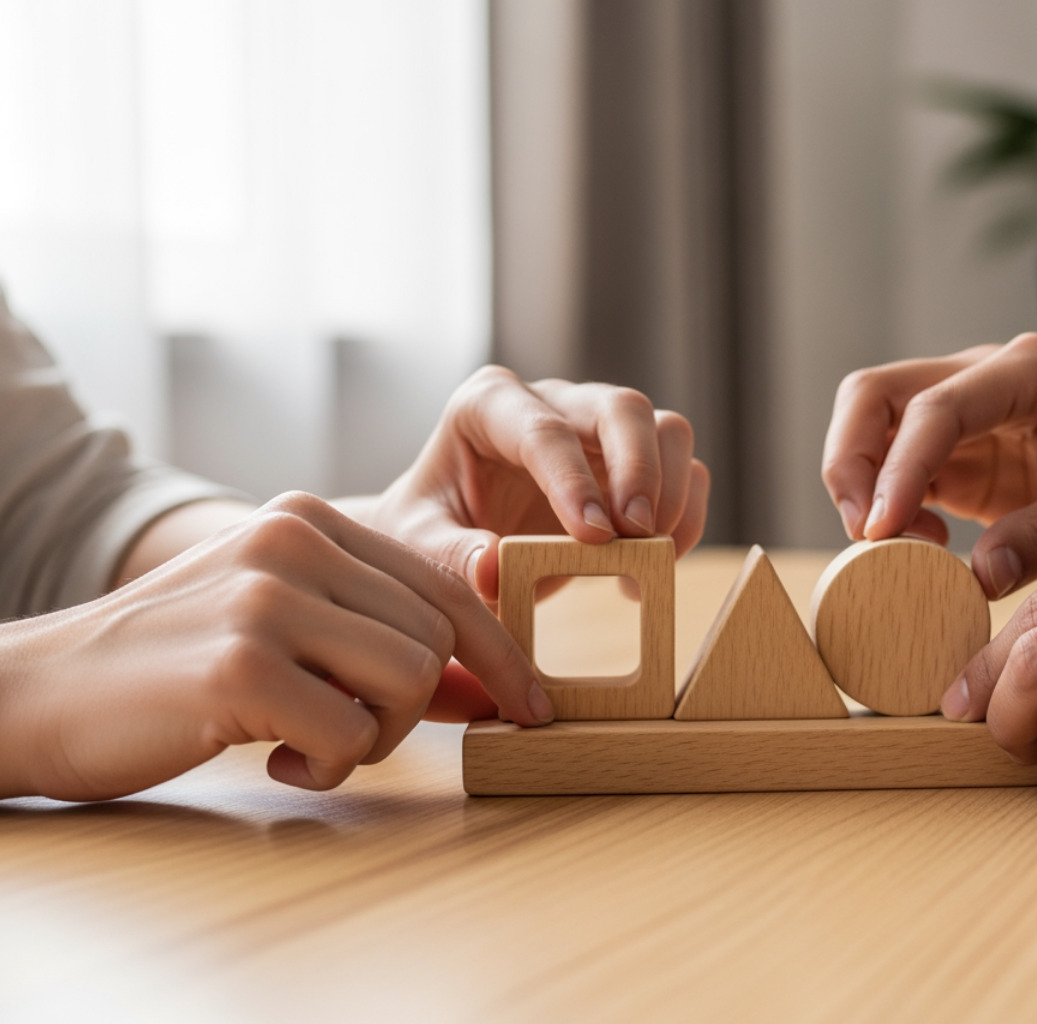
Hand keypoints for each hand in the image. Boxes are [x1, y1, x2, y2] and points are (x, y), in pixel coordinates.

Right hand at [0, 493, 549, 801]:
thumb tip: (487, 687)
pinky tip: (268, 755)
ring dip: (369, 738)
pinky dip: (325, 764)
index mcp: (313, 520)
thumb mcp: (284, 627)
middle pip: (436, 638)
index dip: (499, 654)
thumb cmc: (174, 668)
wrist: (36, 691)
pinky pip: (350, 732)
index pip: (445, 586)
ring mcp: (268, 595)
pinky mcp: (241, 662)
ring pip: (411, 679)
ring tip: (299, 741)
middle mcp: (296, 539)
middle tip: (340, 733)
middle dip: (410, 710)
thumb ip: (378, 641)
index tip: (529, 708)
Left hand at [358, 368, 709, 602]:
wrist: (452, 538)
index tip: (592, 536)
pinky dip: (685, 521)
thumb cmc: (431, 529)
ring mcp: (600, 428)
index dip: (572, 480)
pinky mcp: (634, 463)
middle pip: (621, 408)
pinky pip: (685, 473)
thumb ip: (451, 554)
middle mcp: (554, 402)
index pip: (542, 429)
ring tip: (652, 554)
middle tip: (637, 535)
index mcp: (488, 405)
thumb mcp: (421, 544)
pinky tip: (654, 568)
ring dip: (672, 493)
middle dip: (639, 471)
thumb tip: (493, 567)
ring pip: (666, 430)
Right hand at [822, 334, 1036, 596]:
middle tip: (865, 533)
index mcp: (1028, 372)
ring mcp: (965, 414)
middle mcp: (984, 377)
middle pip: (873, 396)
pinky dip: (889, 508)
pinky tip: (924, 548)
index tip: (882, 529)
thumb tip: (973, 578)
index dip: (898, 467)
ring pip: (872, 428)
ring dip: (861, 485)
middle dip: (850, 461)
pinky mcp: (959, 455)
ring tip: (896, 549)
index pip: (934, 408)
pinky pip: (896, 470)